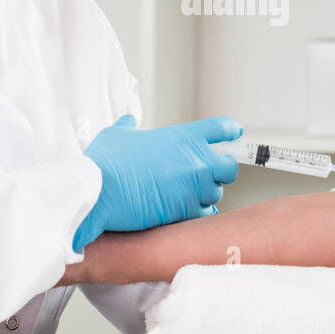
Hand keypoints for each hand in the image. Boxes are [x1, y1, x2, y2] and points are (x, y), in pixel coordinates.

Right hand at [75, 115, 241, 250]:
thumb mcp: (117, 134)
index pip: (220, 129)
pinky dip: (197, 211)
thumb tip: (130, 120)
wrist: (98, 191)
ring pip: (216, 193)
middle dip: (221, 170)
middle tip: (208, 173)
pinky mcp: (184, 212)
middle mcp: (195, 162)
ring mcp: (193, 189)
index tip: (235, 133)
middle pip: (229, 167)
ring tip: (187, 193)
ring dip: (205, 193)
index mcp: (183, 137)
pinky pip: (203, 213)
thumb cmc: (106, 160)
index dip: (230, 131)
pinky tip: (187, 209)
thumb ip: (130, 125)